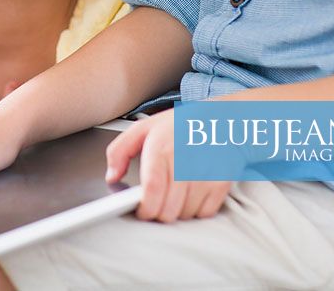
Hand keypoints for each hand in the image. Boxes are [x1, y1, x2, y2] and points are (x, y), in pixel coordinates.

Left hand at [105, 109, 231, 222]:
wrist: (220, 118)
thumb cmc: (180, 125)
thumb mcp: (143, 128)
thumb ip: (119, 151)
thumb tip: (111, 176)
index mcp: (161, 149)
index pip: (152, 192)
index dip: (145, 209)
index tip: (142, 210)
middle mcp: (184, 163)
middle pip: (168, 210)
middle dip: (159, 212)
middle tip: (157, 202)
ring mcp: (205, 174)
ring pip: (185, 214)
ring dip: (177, 211)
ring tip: (175, 194)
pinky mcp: (222, 182)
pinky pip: (205, 212)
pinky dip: (197, 209)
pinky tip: (192, 193)